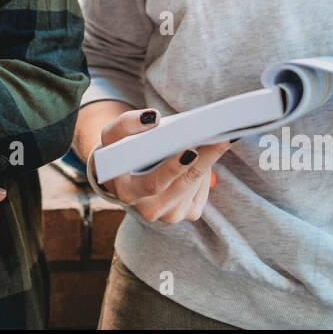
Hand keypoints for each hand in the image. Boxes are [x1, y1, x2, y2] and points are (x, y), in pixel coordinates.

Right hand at [91, 108, 225, 223]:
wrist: (125, 177)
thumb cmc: (122, 152)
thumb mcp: (113, 137)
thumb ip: (126, 124)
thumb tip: (153, 118)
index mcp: (127, 191)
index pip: (153, 183)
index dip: (173, 169)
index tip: (191, 151)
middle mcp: (147, 209)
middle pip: (181, 185)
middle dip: (201, 161)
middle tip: (219, 140)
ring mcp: (169, 214)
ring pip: (194, 184)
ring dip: (206, 160)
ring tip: (219, 137)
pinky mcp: (187, 213)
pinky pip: (201, 189)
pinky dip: (204, 169)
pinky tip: (206, 154)